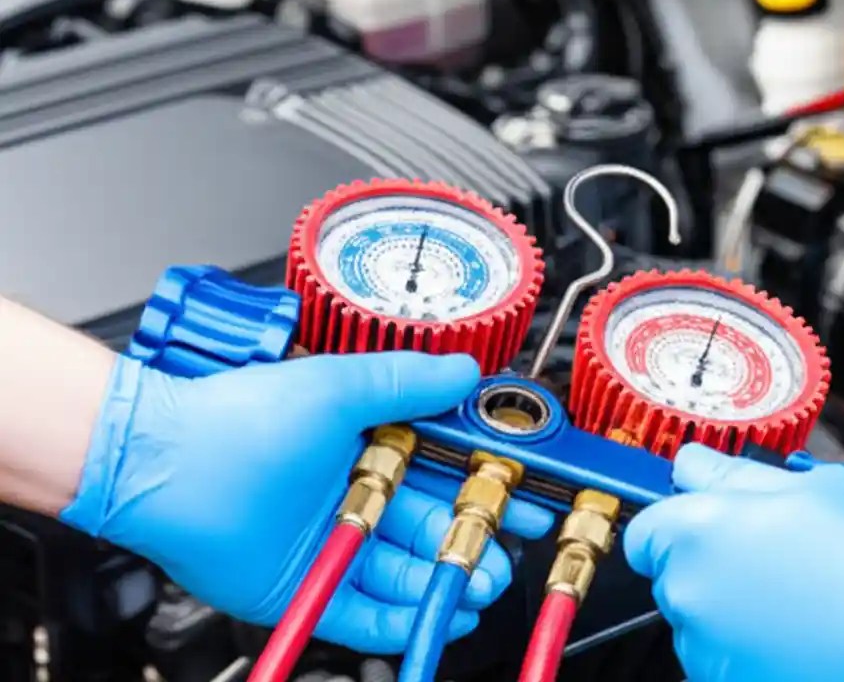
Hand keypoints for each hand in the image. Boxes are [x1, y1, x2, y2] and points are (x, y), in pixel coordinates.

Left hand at [61, 352, 554, 652]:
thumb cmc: (241, 416)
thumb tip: (464, 371)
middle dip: (474, 539)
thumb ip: (408, 381)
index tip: (528, 490)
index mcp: (365, 443)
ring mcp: (329, 544)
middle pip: (431, 526)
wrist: (167, 463)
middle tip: (507, 549)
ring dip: (447, 581)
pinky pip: (363, 615)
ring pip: (405, 573)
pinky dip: (401, 620)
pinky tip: (434, 615)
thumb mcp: (339, 385)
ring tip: (480, 584)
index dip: (487, 482)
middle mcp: (351, 494)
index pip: (443, 468)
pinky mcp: (306, 588)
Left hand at [624, 445, 843, 681]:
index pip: (646, 532)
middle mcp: (689, 594)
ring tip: (797, 601)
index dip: (675, 527)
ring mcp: (707, 650)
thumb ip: (736, 476)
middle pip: (676, 577)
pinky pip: (725, 661)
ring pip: (702, 624)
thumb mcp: (812, 487)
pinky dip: (750, 653)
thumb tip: (694, 464)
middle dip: (713, 568)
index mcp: (698, 532)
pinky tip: (800, 636)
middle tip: (775, 560)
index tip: (709, 529)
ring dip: (732, 614)